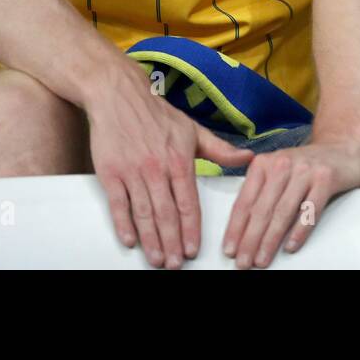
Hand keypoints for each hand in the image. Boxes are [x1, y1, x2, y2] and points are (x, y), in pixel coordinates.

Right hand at [84, 61, 252, 267]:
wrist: (118, 94)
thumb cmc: (158, 113)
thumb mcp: (193, 129)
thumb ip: (220, 149)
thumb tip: (249, 157)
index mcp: (180, 159)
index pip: (189, 202)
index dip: (191, 229)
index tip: (193, 249)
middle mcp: (157, 168)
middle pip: (166, 213)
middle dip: (172, 242)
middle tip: (174, 264)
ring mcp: (132, 171)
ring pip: (143, 213)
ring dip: (151, 239)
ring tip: (156, 259)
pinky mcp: (110, 172)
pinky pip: (118, 204)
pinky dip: (123, 224)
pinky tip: (130, 240)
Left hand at [222, 138, 359, 267]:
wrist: (343, 148)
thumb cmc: (306, 166)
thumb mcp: (277, 172)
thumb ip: (260, 192)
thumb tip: (241, 229)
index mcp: (263, 163)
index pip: (244, 200)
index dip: (235, 228)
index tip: (229, 250)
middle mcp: (282, 164)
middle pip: (262, 208)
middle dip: (250, 239)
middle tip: (243, 262)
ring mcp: (305, 170)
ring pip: (283, 211)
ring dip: (270, 239)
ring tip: (262, 259)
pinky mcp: (326, 178)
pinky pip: (310, 210)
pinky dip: (299, 231)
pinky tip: (290, 247)